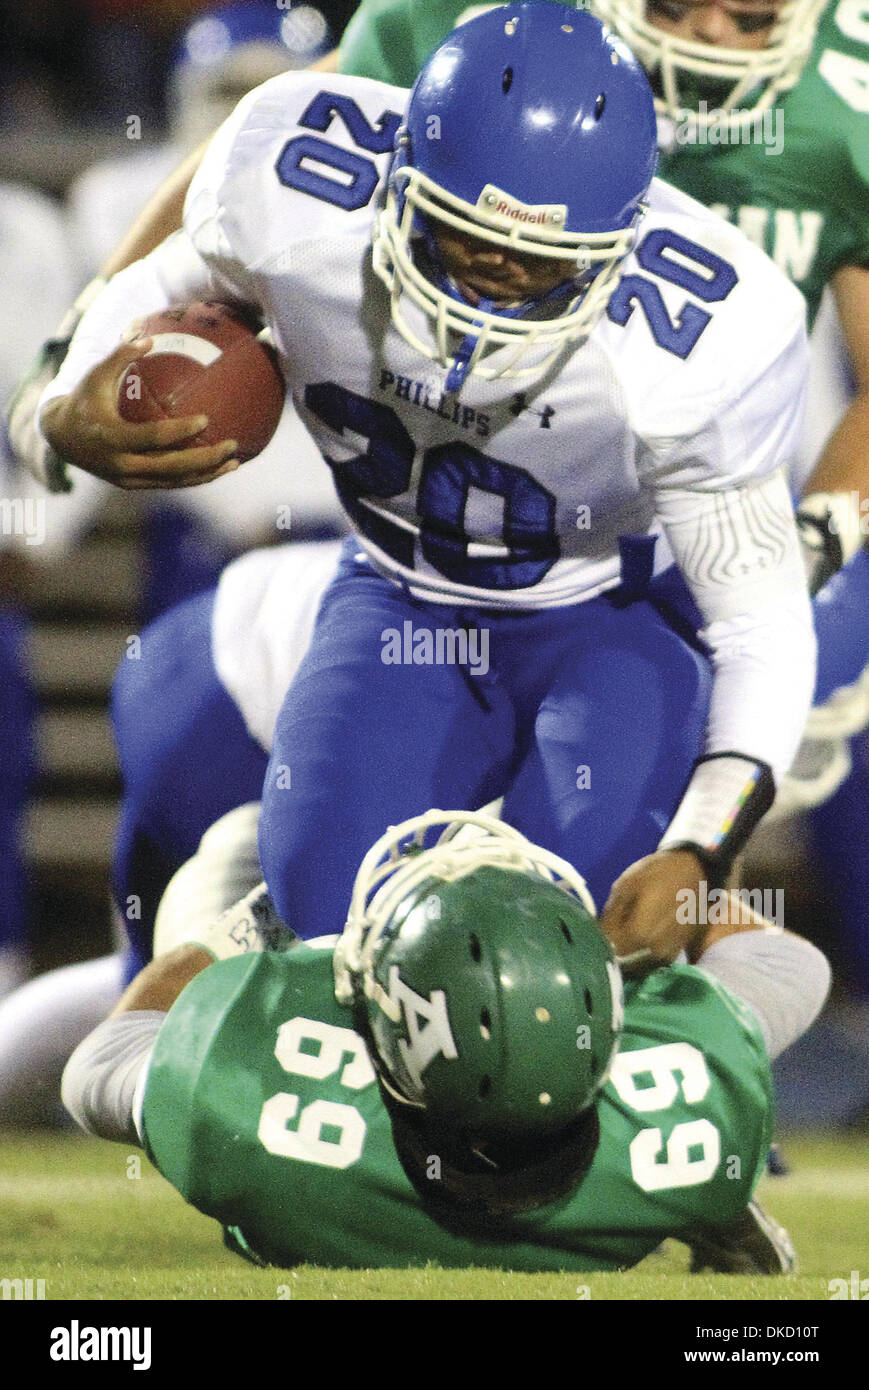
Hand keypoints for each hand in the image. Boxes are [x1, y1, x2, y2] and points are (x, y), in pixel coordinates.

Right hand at [40, 339, 240, 489]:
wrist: (61, 438)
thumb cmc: (84, 399)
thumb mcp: (95, 374)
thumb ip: (121, 355)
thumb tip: (149, 336)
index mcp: (112, 437)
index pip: (152, 438)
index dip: (180, 431)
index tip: (206, 420)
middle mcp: (121, 464)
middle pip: (171, 467)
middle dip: (205, 459)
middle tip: (232, 445)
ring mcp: (129, 479)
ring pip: (174, 481)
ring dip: (207, 474)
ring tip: (235, 462)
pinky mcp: (135, 485)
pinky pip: (170, 483)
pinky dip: (194, 478)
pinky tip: (218, 467)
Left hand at [600, 848, 706, 969]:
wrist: (696, 871)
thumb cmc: (657, 874)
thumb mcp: (625, 887)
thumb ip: (610, 916)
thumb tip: (596, 937)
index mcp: (641, 934)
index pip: (609, 951)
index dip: (597, 944)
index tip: (592, 933)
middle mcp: (656, 951)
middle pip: (623, 963)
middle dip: (611, 953)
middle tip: (604, 936)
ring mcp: (668, 955)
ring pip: (636, 966)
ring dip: (625, 956)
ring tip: (620, 936)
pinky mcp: (676, 954)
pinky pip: (650, 962)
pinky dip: (640, 955)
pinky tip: (636, 939)